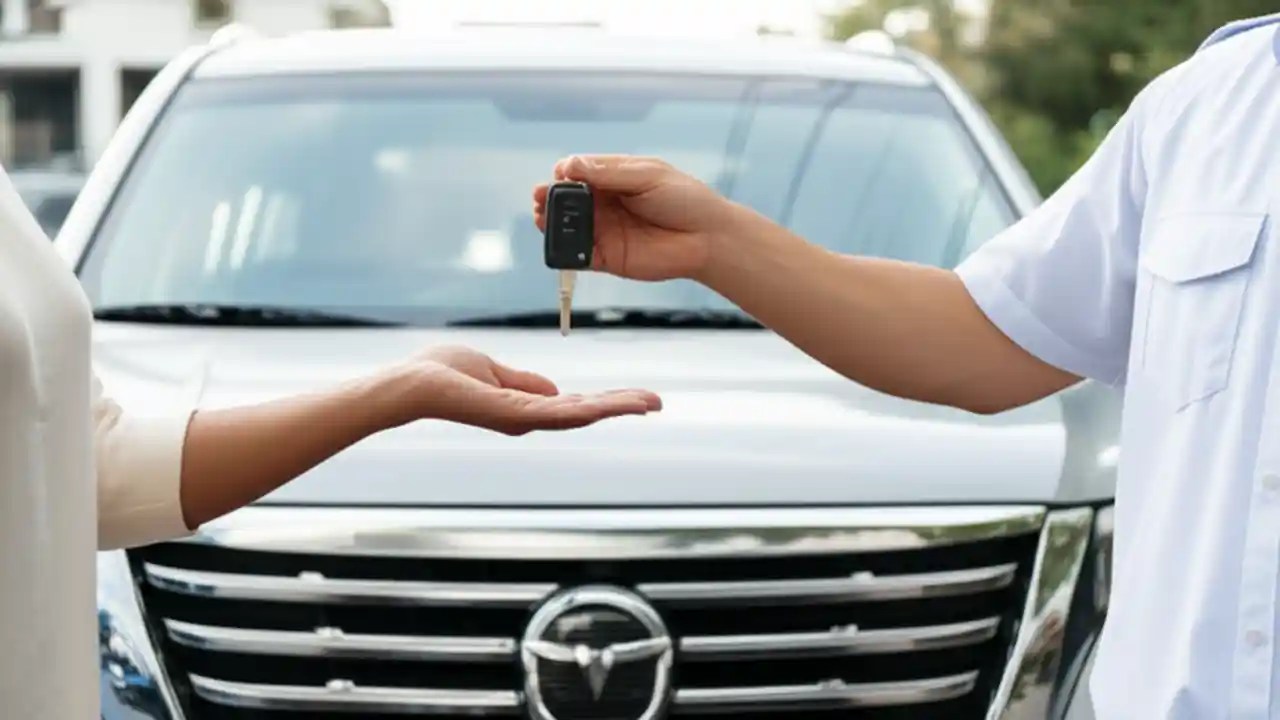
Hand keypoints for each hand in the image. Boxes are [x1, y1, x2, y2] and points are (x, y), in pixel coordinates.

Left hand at [399, 346, 660, 435]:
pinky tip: (613, 404)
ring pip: (580, 414)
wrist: (410, 384)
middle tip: (658, 402)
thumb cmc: (439, 374)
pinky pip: (559, 411)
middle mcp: (528, 418)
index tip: (638, 396)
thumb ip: (522, 379)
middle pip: (586, 412)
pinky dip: (590, 408)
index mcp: (525, 406)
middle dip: (622, 406)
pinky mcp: (514, 415)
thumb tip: (555, 388)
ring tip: (649, 402)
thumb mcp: (491, 369)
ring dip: (616, 408)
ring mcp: (523, 419)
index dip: (608, 400)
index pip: (576, 403)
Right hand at [532, 155, 741, 280]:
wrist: (708, 238)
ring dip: (550, 221)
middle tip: (541, 196)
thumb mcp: (647, 175)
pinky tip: (560, 243)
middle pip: (566, 198)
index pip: (578, 171)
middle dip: (550, 196)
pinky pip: (578, 255)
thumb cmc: (685, 200)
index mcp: (614, 178)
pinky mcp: (607, 257)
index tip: (562, 174)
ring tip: (542, 217)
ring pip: (566, 226)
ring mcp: (604, 230)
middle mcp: (606, 203)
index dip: (565, 172)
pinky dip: (565, 251)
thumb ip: (609, 172)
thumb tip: (570, 165)